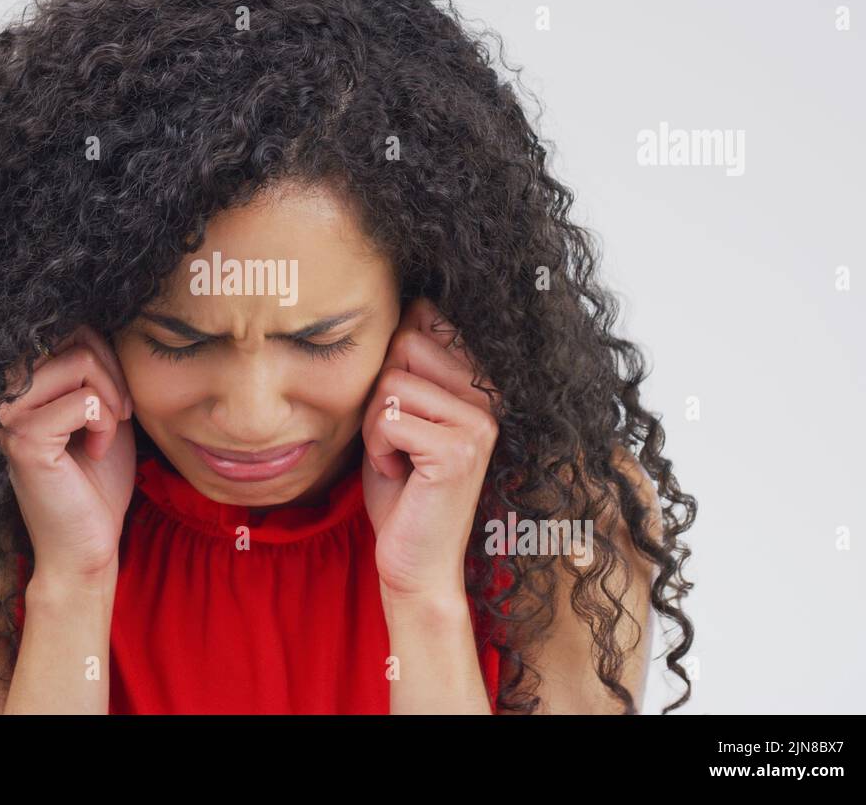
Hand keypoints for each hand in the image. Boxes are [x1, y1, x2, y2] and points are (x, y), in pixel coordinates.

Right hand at [0, 325, 135, 583]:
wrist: (87, 543)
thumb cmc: (96, 479)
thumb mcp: (101, 407)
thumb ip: (93, 365)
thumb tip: (99, 319)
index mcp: (16, 383)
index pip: (67, 326)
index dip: (105, 353)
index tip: (114, 397)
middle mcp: (1, 394)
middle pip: (75, 337)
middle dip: (113, 373)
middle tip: (118, 414)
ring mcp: (6, 416)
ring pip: (80, 361)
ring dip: (111, 398)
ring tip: (106, 430)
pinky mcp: (24, 441)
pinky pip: (85, 400)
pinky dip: (105, 424)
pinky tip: (95, 448)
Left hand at [361, 298, 500, 600]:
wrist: (415, 562)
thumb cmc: (402, 489)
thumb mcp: (399, 414)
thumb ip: (405, 364)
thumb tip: (409, 304)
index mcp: (480, 381)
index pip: (425, 319)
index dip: (393, 359)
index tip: (400, 407)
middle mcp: (489, 396)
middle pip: (403, 344)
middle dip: (379, 394)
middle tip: (396, 440)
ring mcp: (480, 422)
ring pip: (391, 382)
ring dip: (375, 427)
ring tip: (399, 459)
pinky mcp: (460, 449)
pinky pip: (387, 419)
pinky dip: (377, 449)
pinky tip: (401, 475)